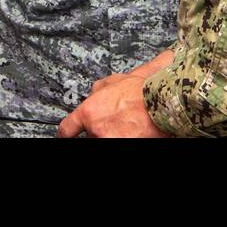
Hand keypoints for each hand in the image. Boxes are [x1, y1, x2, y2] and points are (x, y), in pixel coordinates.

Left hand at [58, 49, 173, 137]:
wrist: (161, 102)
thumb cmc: (142, 91)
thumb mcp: (116, 80)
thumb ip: (99, 89)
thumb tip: (93, 92)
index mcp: (89, 111)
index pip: (68, 128)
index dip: (65, 134)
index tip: (65, 136)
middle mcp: (96, 128)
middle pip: (91, 135)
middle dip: (100, 130)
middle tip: (115, 121)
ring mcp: (108, 140)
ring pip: (104, 139)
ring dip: (113, 134)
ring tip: (128, 126)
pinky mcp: (122, 146)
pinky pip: (117, 142)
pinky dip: (124, 137)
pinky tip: (132, 132)